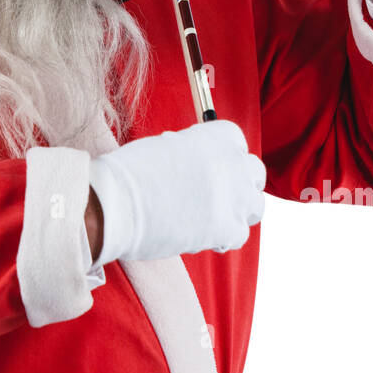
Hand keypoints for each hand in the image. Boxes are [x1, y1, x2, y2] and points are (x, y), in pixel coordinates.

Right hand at [87, 120, 265, 263]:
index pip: (236, 143)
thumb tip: (199, 166)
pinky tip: (201, 234)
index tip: (211, 169)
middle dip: (239, 184)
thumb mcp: (166, 146)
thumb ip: (193, 152)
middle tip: (217, 195)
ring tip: (210, 217)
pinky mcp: (228, 228)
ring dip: (237, 212)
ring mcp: (234, 196)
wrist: (117, 202)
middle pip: (254, 173)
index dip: (224, 158)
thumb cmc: (131, 172)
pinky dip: (223, 237)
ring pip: (255, 206)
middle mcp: (232, 162)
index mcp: (216, 135)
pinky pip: (239, 234)